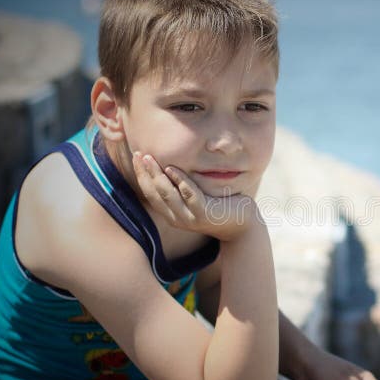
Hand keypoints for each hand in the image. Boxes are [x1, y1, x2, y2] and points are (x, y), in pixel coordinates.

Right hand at [132, 152, 258, 241]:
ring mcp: (191, 217)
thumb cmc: (219, 206)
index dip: (141, 176)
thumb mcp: (196, 197)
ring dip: (156, 175)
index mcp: (172, 214)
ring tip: (150, 158)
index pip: (150, 194)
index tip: (136, 157)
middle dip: (144, 173)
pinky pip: (190, 194)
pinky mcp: (205, 214)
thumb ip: (182, 187)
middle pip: (154, 194)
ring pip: (167, 195)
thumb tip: (170, 165)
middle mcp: (178, 218)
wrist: (243, 225)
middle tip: (138, 154)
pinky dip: (180, 181)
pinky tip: (172, 168)